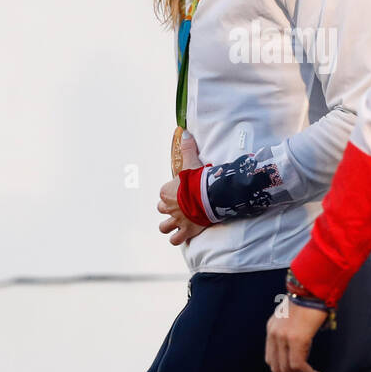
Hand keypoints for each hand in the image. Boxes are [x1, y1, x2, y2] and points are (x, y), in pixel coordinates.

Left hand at [157, 130, 207, 246]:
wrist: (208, 196)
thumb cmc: (198, 179)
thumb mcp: (191, 162)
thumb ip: (187, 148)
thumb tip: (184, 132)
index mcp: (166, 192)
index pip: (162, 193)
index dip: (170, 193)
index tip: (179, 192)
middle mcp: (168, 208)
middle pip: (161, 209)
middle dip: (168, 209)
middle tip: (178, 207)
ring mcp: (176, 221)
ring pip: (163, 227)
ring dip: (168, 226)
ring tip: (177, 223)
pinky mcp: (186, 231)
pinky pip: (175, 240)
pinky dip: (178, 238)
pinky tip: (183, 235)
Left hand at [265, 297, 328, 371]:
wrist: (314, 285)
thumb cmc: (310, 299)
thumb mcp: (295, 317)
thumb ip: (293, 332)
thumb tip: (304, 348)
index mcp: (272, 329)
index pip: (272, 360)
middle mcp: (274, 334)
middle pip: (278, 369)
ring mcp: (283, 337)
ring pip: (288, 371)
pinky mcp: (296, 339)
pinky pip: (299, 366)